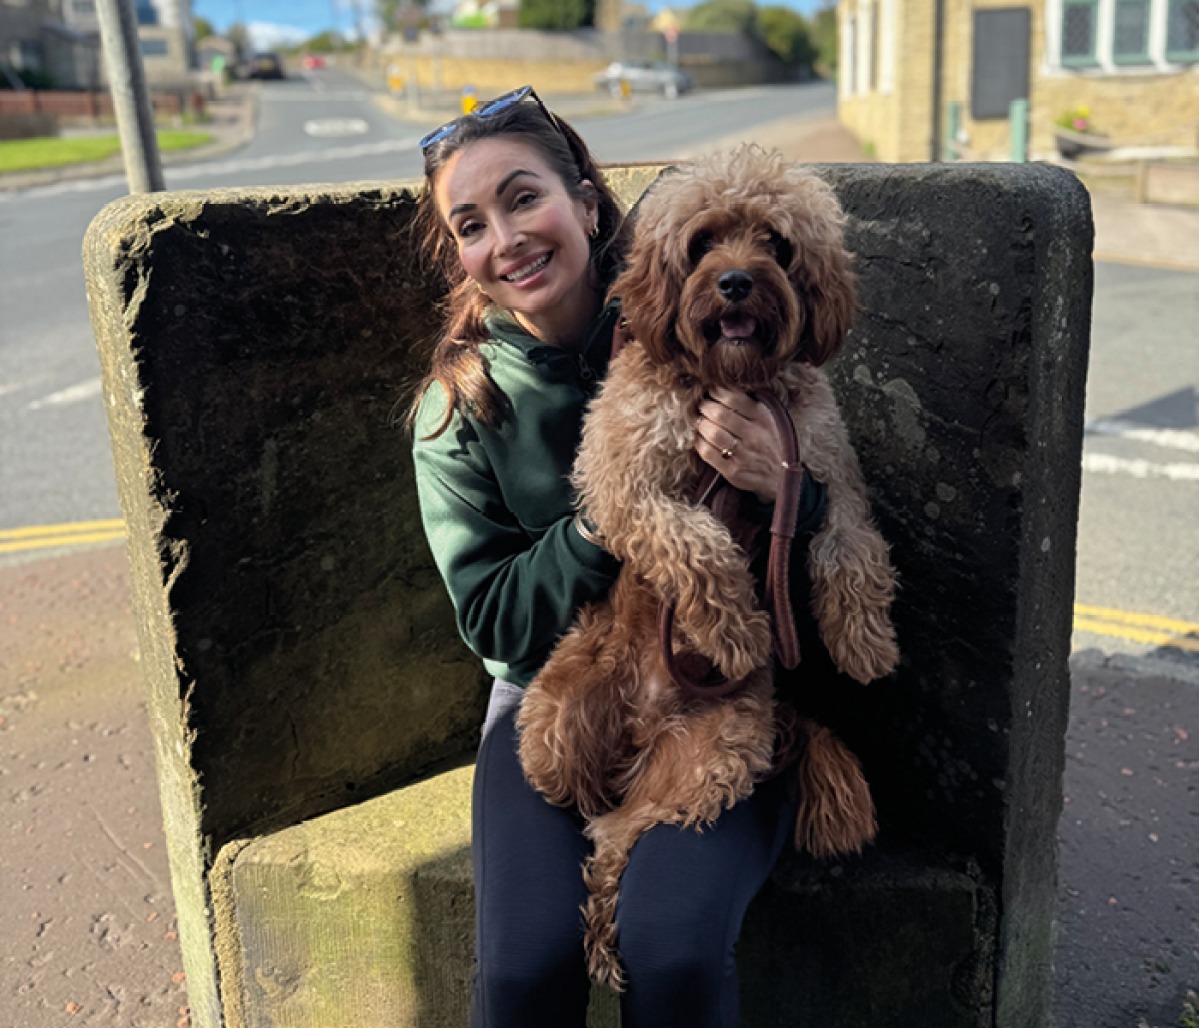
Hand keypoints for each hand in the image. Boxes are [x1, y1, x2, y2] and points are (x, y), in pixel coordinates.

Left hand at [694, 387, 784, 503]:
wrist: (779, 476)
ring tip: (699, 421)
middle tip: (701, 406)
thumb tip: (721, 387)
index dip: (716, 392)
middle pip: (720, 415)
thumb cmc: (768, 442)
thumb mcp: (767, 420)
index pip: (734, 398)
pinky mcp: (733, 471)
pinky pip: (707, 453)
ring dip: (700, 424)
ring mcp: (744, 455)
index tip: (710, 391)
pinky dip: (698, 442)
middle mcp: (754, 435)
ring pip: (713, 433)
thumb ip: (748, 405)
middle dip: (704, 407)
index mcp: (763, 418)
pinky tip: (699, 438)